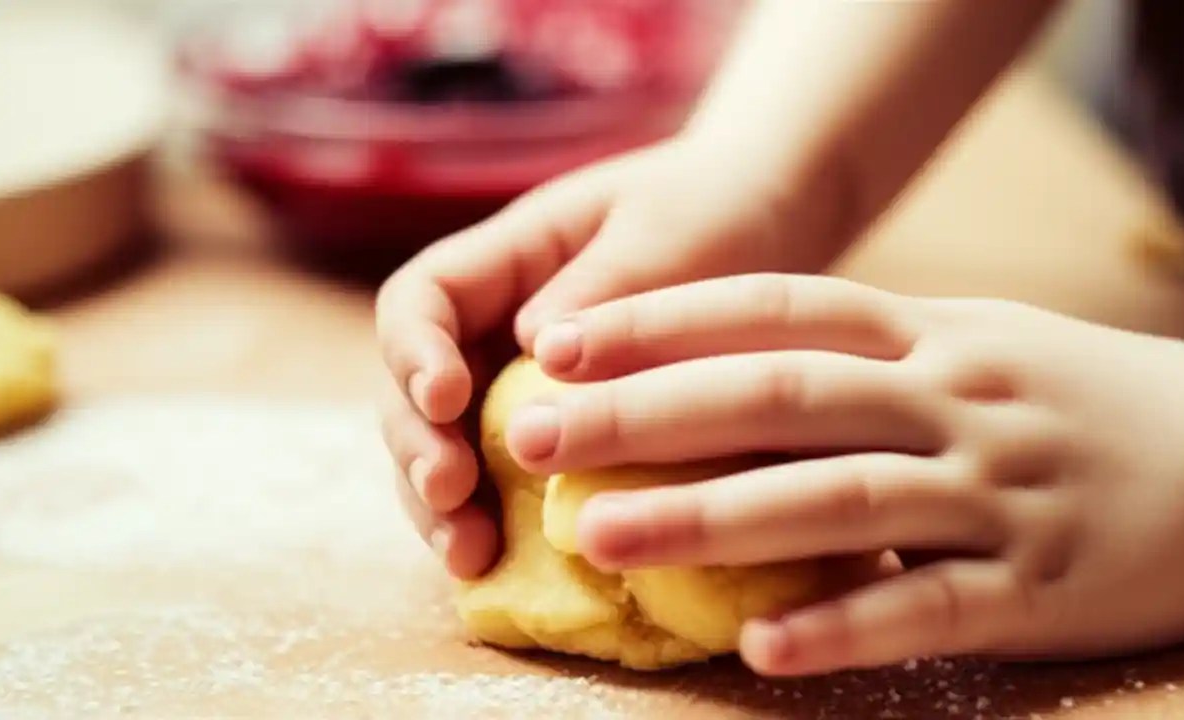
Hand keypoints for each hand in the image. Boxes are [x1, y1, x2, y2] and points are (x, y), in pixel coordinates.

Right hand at [376, 140, 854, 579]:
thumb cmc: (716, 210)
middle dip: (419, 445)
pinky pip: (507, 477)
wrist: (769, 222)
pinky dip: (496, 520)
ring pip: (450, 446)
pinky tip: (502, 565)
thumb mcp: (666, 235)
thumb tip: (532, 348)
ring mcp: (521, 381)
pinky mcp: (560, 431)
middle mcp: (497, 324)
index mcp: (511, 257)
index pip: (422, 300)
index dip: (414, 352)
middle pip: (416, 389)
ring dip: (445, 503)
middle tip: (449, 496)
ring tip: (469, 555)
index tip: (444, 398)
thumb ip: (602, 287)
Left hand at [505, 273, 1183, 674]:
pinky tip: (756, 643)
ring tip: (601, 534)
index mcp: (932, 333)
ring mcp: (998, 490)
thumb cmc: (1077, 400)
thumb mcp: (975, 346)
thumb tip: (721, 375)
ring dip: (709, 515)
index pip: (777, 309)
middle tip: (536, 433)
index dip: (661, 319)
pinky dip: (838, 623)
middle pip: (781, 395)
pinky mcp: (1040, 586)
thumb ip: (866, 356)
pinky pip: (926, 606)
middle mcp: (956, 397)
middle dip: (648, 412)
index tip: (559, 340)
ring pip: (836, 498)